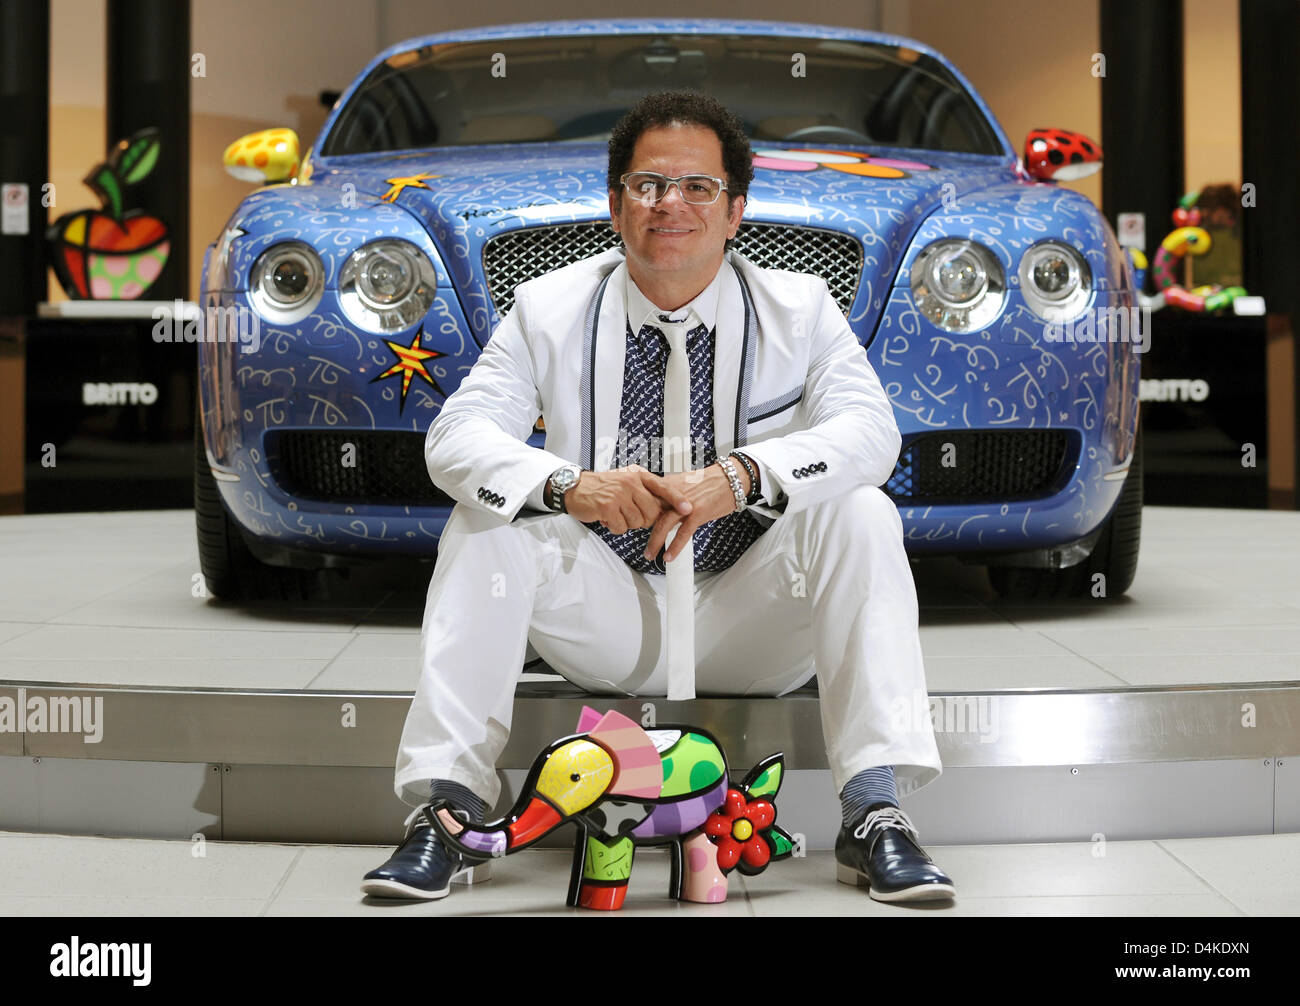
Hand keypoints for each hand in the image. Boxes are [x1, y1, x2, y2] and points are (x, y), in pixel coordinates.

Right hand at [563, 465, 692, 533]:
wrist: (576, 488)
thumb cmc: (603, 487)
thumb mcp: (626, 481)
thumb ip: (644, 490)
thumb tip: (664, 506)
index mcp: (637, 475)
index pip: (663, 487)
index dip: (677, 499)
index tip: (688, 508)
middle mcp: (630, 483)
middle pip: (652, 511)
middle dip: (645, 519)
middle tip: (631, 515)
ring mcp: (619, 494)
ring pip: (638, 522)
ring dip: (628, 524)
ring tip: (617, 514)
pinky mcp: (608, 507)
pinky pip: (622, 527)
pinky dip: (616, 528)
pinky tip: (608, 518)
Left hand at [644, 461, 750, 562]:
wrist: (730, 478)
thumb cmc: (710, 482)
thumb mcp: (685, 484)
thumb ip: (671, 495)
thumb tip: (661, 507)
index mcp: (669, 485)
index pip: (647, 501)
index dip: (641, 516)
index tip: (638, 527)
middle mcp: (674, 493)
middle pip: (651, 514)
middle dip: (642, 531)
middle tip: (640, 543)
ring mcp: (685, 503)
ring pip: (663, 525)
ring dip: (655, 542)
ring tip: (650, 555)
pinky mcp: (697, 512)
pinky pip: (683, 533)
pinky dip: (674, 547)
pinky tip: (669, 556)